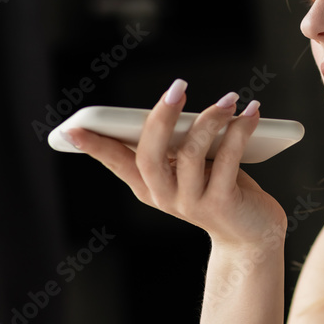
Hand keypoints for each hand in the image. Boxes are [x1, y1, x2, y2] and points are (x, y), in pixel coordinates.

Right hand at [61, 79, 287, 250]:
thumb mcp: (192, 167)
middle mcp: (164, 197)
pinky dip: (240, 132)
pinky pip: (227, 161)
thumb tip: (174, 105)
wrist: (251, 235)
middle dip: (161, 118)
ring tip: (229, 98)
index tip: (72, 129)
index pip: (115, 162)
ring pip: (190, 154)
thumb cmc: (220, 190)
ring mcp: (191, 204)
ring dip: (211, 119)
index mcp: (149, 186)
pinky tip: (251, 113)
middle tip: (177, 88)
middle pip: (149, 156)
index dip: (94, 146)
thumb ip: (177, 143)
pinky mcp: (221, 205)